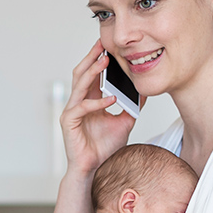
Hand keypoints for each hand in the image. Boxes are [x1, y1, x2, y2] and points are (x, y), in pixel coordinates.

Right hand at [62, 40, 137, 175]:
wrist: (95, 169)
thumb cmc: (105, 148)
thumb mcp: (125, 122)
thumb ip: (132, 106)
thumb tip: (144, 93)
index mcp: (89, 100)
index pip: (92, 74)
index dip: (99, 59)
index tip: (110, 47)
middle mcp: (78, 102)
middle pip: (82, 73)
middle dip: (92, 57)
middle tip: (103, 44)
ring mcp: (72, 111)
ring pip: (79, 85)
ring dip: (92, 72)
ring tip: (105, 62)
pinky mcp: (69, 122)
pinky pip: (83, 107)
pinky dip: (98, 102)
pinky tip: (111, 98)